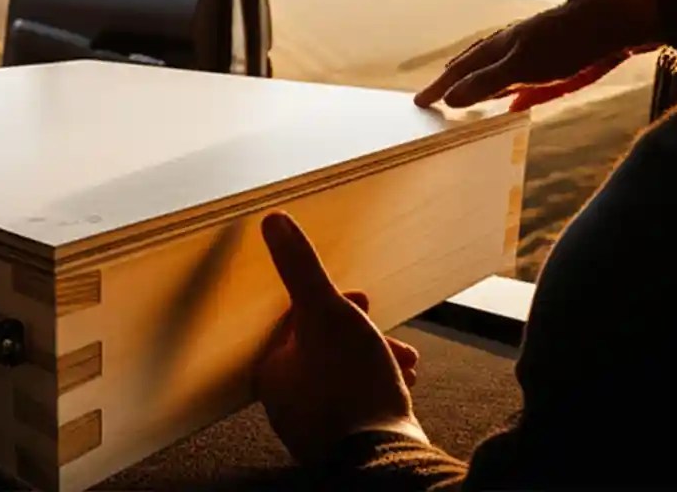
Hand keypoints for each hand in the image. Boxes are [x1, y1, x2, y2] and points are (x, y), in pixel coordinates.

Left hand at [253, 213, 425, 464]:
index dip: (328, 301)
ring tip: (404, 360)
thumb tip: (272, 220)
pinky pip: (362, 401)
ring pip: (348, 373)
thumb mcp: (326, 311)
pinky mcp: (346, 441)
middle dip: (361, 331)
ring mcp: (315, 424)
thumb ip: (300, 268)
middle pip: (325, 346)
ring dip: (379, 357)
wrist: (385, 457)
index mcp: (271, 371)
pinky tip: (405, 383)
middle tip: (380, 330)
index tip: (358, 298)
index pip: (295, 321)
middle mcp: (287, 401)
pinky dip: (384, 385)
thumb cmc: (350, 385)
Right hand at [414, 0, 659, 110]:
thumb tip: (449, 98)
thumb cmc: (567, 43)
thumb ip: (486, 83)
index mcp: (498, 45)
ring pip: (498, 70)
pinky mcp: (555, 56)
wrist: (615, 21)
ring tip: (469, 97)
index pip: (459, 69)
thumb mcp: (522, 67)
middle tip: (437, 94)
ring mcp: (533, 49)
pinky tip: (516, 103)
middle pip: (475, 65)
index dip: (439, 86)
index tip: (419, 102)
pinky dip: (512, 91)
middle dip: (454, 80)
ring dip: (481, 84)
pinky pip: (523, 79)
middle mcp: (511, 45)